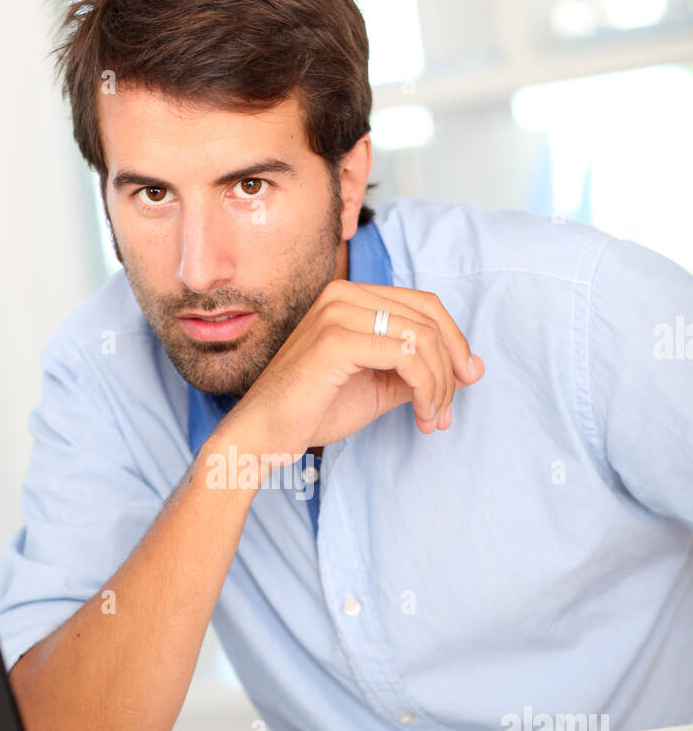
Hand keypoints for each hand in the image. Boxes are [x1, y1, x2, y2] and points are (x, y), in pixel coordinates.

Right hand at [218, 279, 484, 467]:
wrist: (263, 436)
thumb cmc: (313, 411)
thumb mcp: (378, 386)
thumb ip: (417, 370)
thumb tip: (468, 369)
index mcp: (351, 297)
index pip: (424, 304)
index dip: (455, 341)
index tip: (467, 379)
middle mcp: (344, 294)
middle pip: (428, 317)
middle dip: (451, 366)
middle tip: (448, 410)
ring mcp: (337, 313)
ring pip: (422, 337)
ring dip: (439, 384)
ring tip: (432, 418)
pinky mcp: (336, 341)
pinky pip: (406, 357)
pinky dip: (426, 389)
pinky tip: (420, 416)